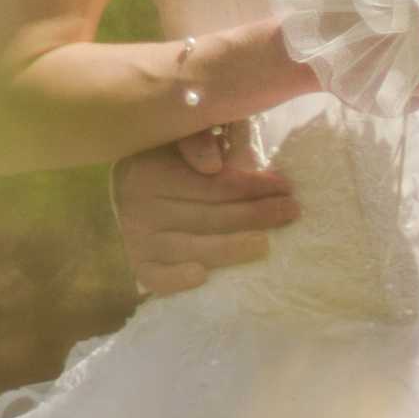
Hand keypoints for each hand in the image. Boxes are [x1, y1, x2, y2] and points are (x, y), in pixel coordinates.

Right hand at [110, 130, 296, 296]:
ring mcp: (137, 237)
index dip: (252, 186)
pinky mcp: (138, 264)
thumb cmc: (166, 159)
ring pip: (190, 247)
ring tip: (265, 245)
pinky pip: (156, 277)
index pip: (212, 184)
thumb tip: (212, 165)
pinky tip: (202, 277)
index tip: (284, 186)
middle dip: (254, 214)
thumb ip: (199, 140)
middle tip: (291, 211)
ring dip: (230, 248)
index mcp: (153, 170)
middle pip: (208, 216)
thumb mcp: (181, 139)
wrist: (128, 189)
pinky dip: (177, 279)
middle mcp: (140, 204)